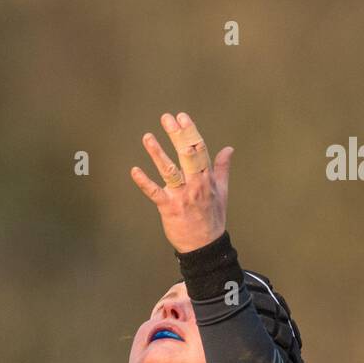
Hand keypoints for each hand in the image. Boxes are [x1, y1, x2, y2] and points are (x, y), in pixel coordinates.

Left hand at [130, 113, 232, 253]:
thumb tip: (229, 149)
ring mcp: (182, 195)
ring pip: (169, 170)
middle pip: (186, 154)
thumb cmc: (213, 217)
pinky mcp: (169, 208)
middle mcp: (195, 184)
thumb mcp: (222, 191)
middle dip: (177, 135)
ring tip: (147, 137)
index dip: (190, 131)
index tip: (182, 117)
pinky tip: (134, 170)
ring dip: (157, 153)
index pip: (199, 149)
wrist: (205, 246)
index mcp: (207, 178)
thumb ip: (222, 168)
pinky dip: (144, 182)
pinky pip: (154, 193)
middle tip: (167, 118)